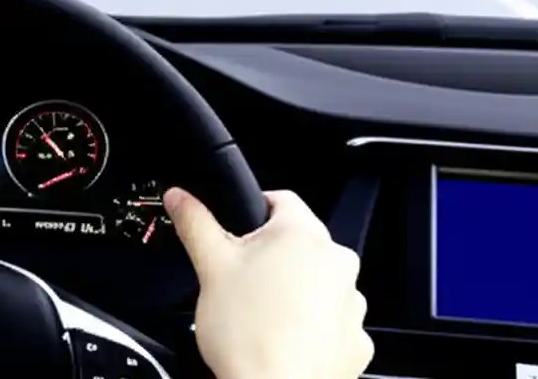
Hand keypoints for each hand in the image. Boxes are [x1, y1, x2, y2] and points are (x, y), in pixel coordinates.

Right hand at [165, 188, 371, 378]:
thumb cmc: (247, 335)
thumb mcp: (210, 267)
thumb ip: (195, 223)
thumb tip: (181, 197)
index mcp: (303, 235)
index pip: (281, 200)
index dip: (254, 212)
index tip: (238, 235)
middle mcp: (337, 263)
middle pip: (299, 245)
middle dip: (272, 259)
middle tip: (242, 284)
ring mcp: (352, 303)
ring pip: (318, 284)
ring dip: (296, 292)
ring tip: (263, 317)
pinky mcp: (357, 339)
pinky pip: (332, 321)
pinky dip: (312, 326)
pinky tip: (285, 339)